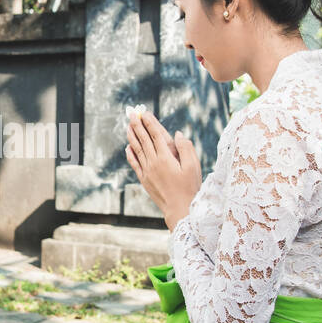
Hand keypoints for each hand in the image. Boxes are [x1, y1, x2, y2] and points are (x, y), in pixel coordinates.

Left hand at [125, 112, 201, 230]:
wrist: (180, 209)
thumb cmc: (190, 187)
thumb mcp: (193, 166)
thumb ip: (186, 148)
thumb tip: (177, 134)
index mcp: (166, 157)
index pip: (155, 135)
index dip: (150, 122)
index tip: (144, 113)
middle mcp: (154, 162)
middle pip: (144, 139)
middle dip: (137, 125)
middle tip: (132, 114)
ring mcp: (147, 171)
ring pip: (137, 149)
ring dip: (132, 136)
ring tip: (128, 126)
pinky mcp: (144, 180)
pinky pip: (135, 163)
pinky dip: (130, 154)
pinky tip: (128, 147)